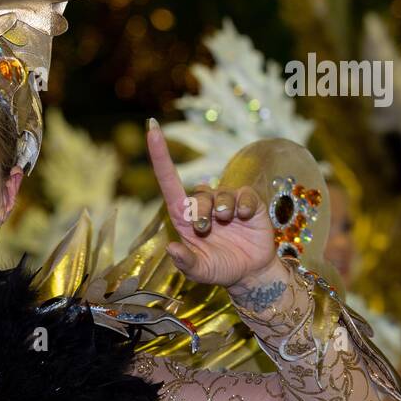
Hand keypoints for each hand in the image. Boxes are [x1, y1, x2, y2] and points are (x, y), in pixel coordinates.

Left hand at [146, 118, 276, 287]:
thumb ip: (185, 263)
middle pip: (196, 194)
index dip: (159, 154)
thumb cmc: (219, 267)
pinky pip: (245, 196)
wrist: (250, 272)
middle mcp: (203, 205)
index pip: (168, 180)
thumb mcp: (199, 271)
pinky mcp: (249, 203)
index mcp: (183, 216)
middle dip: (200, 212)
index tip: (151, 128)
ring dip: (222, 209)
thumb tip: (171, 249)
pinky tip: (246, 218)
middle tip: (204, 230)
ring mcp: (226, 202)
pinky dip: (244, 206)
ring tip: (227, 223)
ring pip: (220, 194)